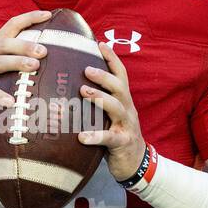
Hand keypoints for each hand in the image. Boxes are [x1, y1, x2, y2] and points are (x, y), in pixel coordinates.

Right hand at [0, 10, 50, 127]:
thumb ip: (14, 59)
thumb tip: (45, 61)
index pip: (12, 25)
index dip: (29, 18)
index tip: (48, 15)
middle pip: (6, 43)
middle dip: (26, 45)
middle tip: (44, 51)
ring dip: (17, 63)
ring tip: (35, 67)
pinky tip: (11, 102)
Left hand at [78, 42, 145, 179]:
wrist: (136, 163)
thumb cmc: (116, 135)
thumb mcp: (110, 115)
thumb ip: (98, 102)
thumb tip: (71, 87)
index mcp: (124, 100)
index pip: (120, 75)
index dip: (112, 58)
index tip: (99, 43)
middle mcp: (127, 109)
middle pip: (119, 87)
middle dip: (104, 76)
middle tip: (85, 69)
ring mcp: (126, 125)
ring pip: (116, 107)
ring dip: (100, 98)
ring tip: (83, 92)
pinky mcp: (123, 143)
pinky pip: (109, 138)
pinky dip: (95, 136)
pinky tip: (81, 137)